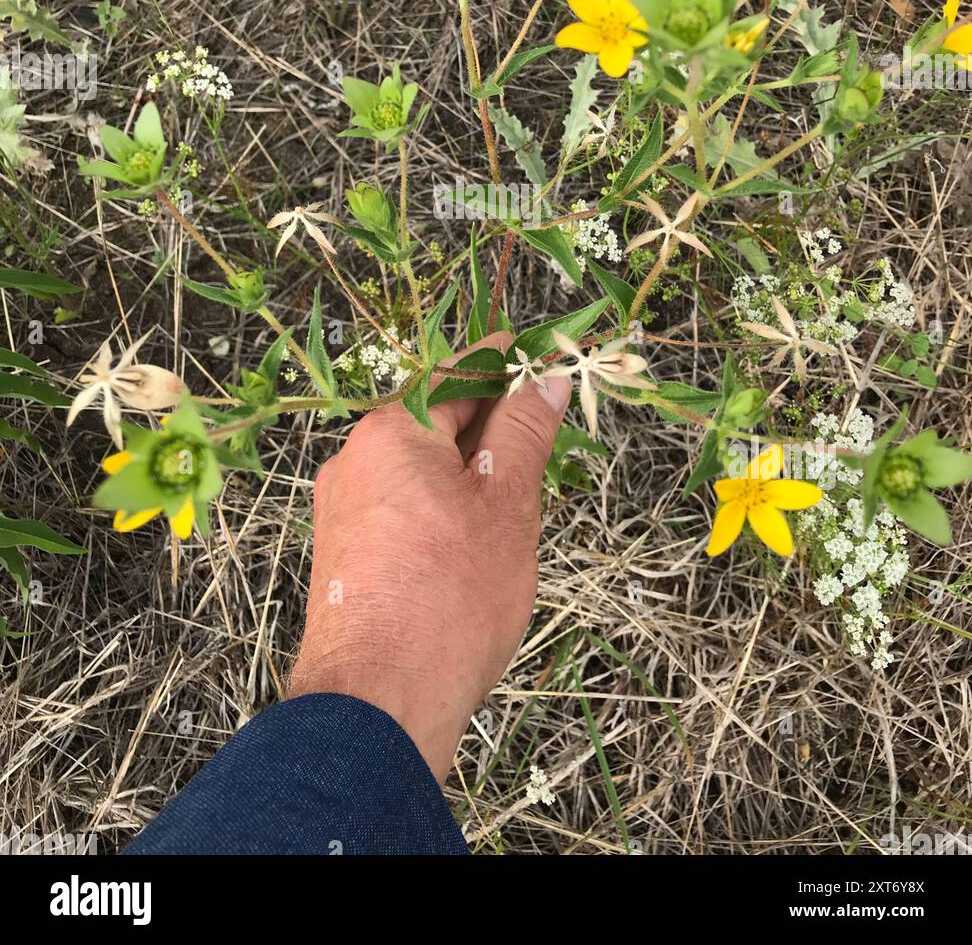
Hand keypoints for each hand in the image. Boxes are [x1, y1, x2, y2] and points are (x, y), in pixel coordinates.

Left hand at [288, 331, 570, 782]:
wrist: (378, 701)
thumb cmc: (450, 597)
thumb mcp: (507, 503)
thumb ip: (525, 432)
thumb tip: (546, 379)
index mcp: (391, 432)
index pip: (455, 375)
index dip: (501, 363)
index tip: (535, 353)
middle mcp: (354, 460)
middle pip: (431, 420)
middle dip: (487, 423)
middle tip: (541, 428)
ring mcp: (342, 509)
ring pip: (415, 467)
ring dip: (464, 469)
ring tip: (515, 492)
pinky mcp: (342, 554)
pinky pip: (398, 505)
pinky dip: (439, 504)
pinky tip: (470, 537)